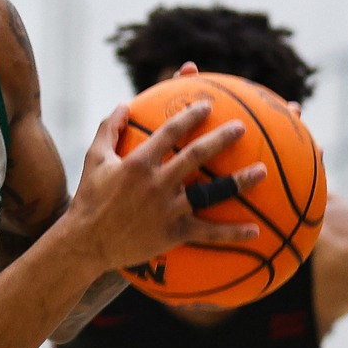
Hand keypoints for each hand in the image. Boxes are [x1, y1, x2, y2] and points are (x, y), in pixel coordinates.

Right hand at [65, 97, 266, 271]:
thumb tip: (123, 104)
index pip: (169, 132)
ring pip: (209, 193)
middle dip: (221, 138)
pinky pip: (208, 232)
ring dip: (238, 182)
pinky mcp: (172, 234)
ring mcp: (166, 209)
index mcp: (138, 163)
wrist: (85, 243)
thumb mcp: (93, 159)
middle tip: (242, 127)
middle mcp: (156, 183)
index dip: (189, 116)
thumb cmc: (89, 198)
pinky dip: (232, 232)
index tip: (208, 105)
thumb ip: (109, 129)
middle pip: (196, 156)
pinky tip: (255, 230)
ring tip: (262, 172)